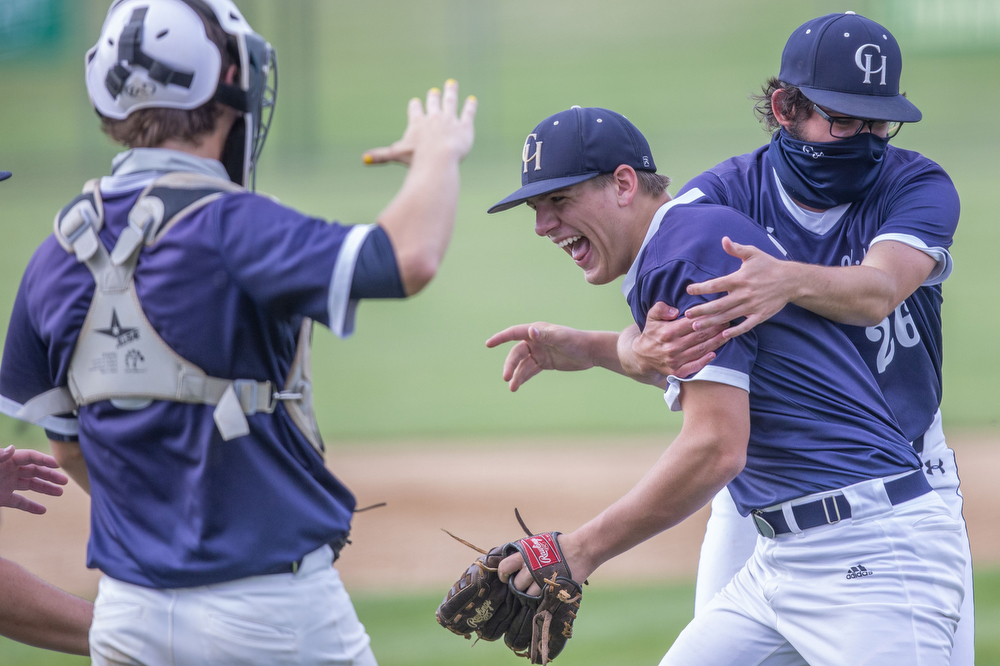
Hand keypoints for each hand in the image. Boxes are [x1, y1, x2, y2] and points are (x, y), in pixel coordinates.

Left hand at [0, 445, 67, 514]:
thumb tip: (13, 448)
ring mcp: (7, 485)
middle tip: (65, 481)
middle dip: (50, 476)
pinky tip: (43, 510)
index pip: (30, 457)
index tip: (58, 465)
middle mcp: (9, 471)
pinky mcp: (2, 498)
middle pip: (35, 471)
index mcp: (8, 461)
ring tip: (60, 492)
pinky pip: (19, 502)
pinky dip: (31, 507)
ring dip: (46, 488)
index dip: (44, 460)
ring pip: (30, 485)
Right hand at [362, 79, 476, 166]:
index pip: (415, 110)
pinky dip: (470, 106)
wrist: (439, 158)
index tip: (415, 102)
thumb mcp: (396, 155)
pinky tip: (473, 100)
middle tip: (434, 91)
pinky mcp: (465, 126)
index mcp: (417, 122)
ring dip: (451, 91)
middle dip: (433, 97)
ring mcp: (450, 120)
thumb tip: (363, 159)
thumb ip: (381, 156)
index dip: (415, 107)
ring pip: (450, 102)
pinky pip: (468, 112)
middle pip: (433, 103)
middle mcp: (434, 117)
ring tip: (452, 84)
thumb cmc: (417, 159)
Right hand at [486, 323, 596, 391]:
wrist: (590, 352)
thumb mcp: (561, 338)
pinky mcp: (544, 363)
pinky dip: (523, 378)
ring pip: (522, 365)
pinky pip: (530, 371)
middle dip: (510, 365)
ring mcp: (539, 352)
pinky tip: (517, 386)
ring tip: (513, 388)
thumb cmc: (576, 341)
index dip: (500, 338)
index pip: (514, 333)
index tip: (488, 344)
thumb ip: (545, 335)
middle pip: (516, 353)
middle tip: (507, 378)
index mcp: (536, 331)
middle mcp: (535, 341)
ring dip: (516, 375)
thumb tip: (531, 332)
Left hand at [497, 531, 591, 596]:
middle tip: (526, 583)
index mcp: (524, 554)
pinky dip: (542, 598)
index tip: (506, 578)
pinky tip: (546, 592)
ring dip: (532, 593)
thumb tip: (510, 564)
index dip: (503, 575)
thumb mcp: (537, 543)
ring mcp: (541, 581)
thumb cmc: (558, 545)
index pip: (504, 568)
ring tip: (539, 586)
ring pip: (528, 595)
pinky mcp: (552, 591)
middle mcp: (530, 568)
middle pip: (516, 585)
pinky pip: (541, 600)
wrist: (580, 550)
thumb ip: (523, 553)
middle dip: (520, 586)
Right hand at [621, 302, 726, 380]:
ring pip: (701, 350)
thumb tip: (675, 311)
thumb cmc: (651, 334)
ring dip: (716, 342)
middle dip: (716, 328)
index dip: (707, 317)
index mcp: (668, 332)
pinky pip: (694, 366)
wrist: (642, 357)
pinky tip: (715, 354)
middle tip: (728, 322)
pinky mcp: (677, 372)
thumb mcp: (651, 317)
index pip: (692, 323)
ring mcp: (675, 361)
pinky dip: (705, 361)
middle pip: (700, 336)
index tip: (719, 312)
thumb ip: (661, 308)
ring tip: (728, 334)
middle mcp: (672, 347)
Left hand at [685, 237, 792, 338]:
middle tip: (687, 314)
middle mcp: (744, 294)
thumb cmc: (769, 265)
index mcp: (739, 279)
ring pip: (728, 316)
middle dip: (701, 310)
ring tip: (696, 326)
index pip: (716, 284)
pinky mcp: (760, 315)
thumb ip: (736, 249)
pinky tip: (723, 334)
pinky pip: (746, 325)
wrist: (791, 280)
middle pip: (718, 304)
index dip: (701, 288)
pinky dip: (735, 331)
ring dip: (711, 322)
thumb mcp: (753, 253)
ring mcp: (752, 306)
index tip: (688, 290)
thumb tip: (724, 240)